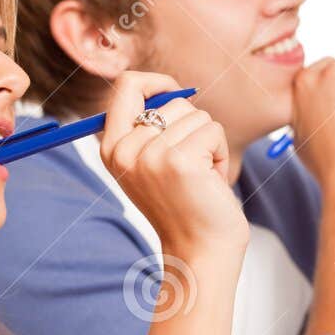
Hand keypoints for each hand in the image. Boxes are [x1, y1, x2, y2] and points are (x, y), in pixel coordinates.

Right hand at [101, 72, 247, 255]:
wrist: (200, 252)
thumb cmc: (185, 205)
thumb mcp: (152, 164)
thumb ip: (150, 128)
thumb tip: (166, 87)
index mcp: (112, 149)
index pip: (127, 86)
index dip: (156, 82)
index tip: (174, 93)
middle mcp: (125, 151)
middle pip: (171, 101)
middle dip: (192, 126)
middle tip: (192, 165)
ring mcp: (150, 155)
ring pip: (196, 115)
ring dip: (209, 143)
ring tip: (201, 176)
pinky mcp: (180, 160)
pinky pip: (212, 130)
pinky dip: (221, 154)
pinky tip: (212, 181)